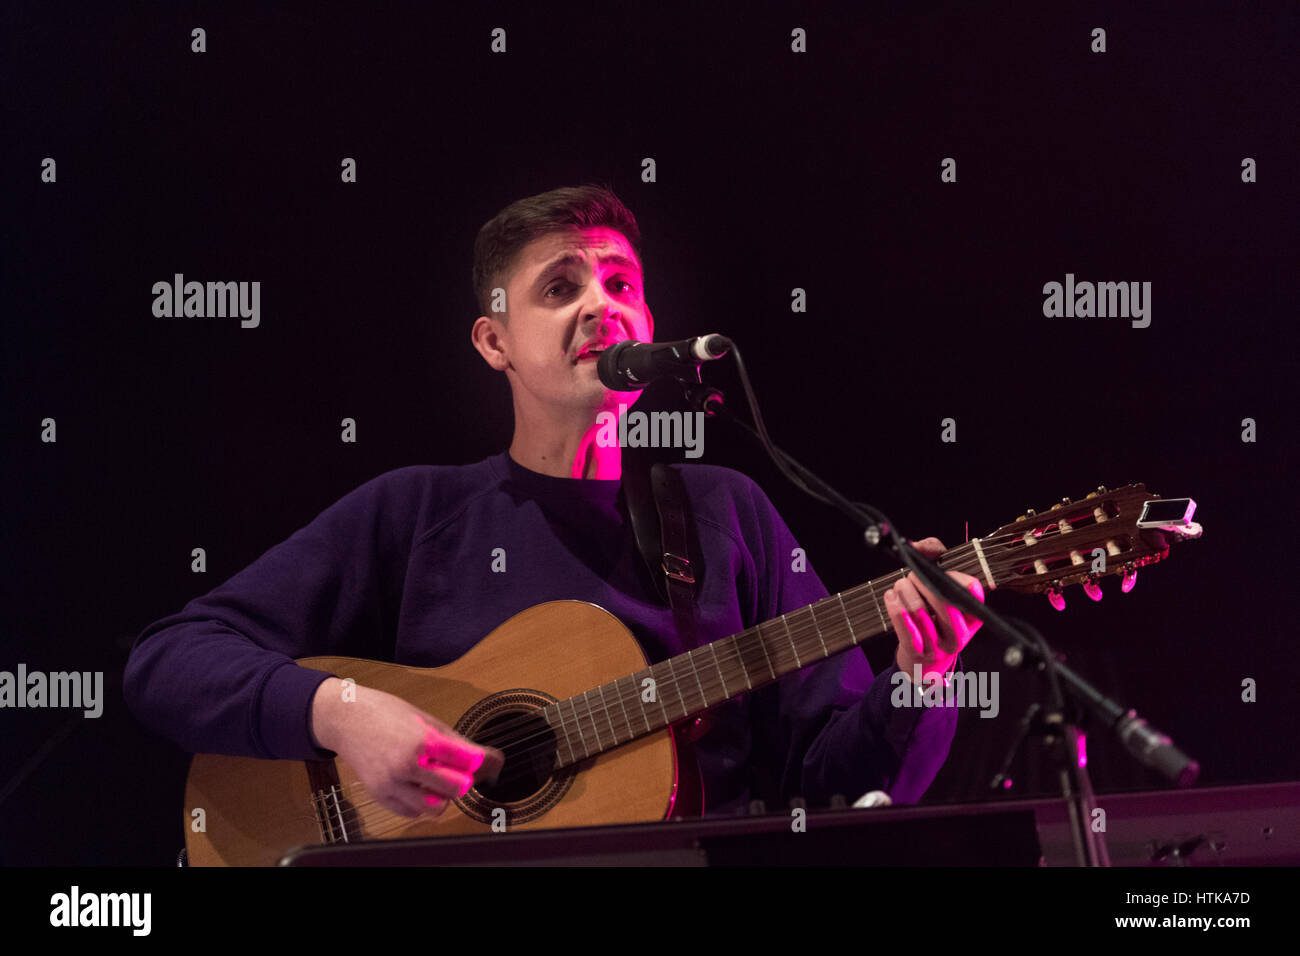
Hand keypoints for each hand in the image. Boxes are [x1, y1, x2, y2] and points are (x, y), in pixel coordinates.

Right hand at [311, 678, 503, 817]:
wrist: (347, 719)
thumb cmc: (386, 714)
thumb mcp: (426, 719)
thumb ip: (456, 742)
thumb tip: (486, 758)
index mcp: (423, 740)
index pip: (468, 762)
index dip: (482, 761)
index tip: (486, 760)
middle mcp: (407, 765)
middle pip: (456, 788)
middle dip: (464, 779)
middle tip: (460, 769)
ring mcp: (392, 783)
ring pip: (436, 806)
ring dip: (443, 795)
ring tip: (437, 778)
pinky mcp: (380, 795)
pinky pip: (412, 812)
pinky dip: (422, 803)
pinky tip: (419, 784)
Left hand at [885, 537, 984, 682]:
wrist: (926, 662)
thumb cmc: (933, 616)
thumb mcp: (941, 590)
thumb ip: (935, 558)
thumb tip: (922, 546)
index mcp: (972, 616)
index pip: (971, 592)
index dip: (957, 578)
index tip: (941, 570)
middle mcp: (960, 633)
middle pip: (944, 600)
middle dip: (923, 581)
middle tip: (913, 575)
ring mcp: (940, 646)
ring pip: (920, 611)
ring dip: (905, 591)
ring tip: (901, 585)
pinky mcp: (919, 653)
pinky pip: (907, 629)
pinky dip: (896, 609)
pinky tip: (891, 596)